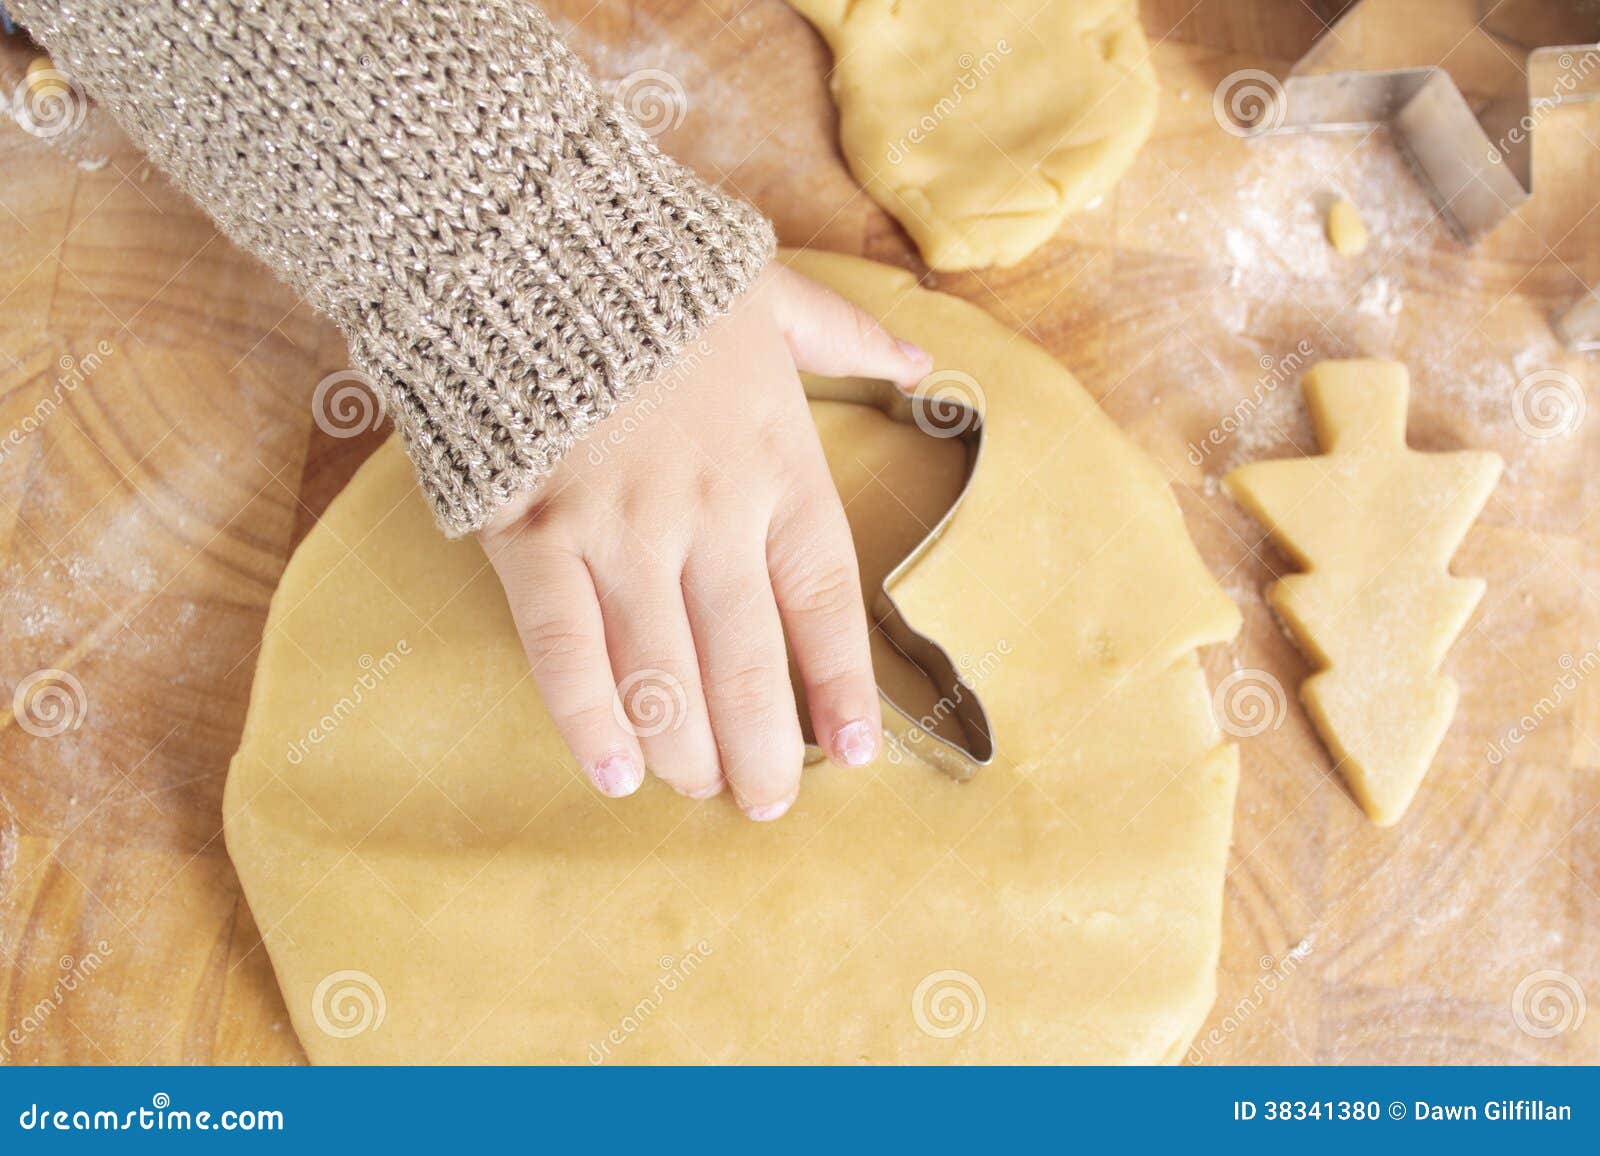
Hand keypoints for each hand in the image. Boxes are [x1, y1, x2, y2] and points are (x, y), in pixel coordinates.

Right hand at [479, 265, 931, 819]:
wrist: (526, 234)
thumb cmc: (655, 272)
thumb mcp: (771, 292)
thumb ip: (849, 338)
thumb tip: (920, 361)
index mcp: (776, 462)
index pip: (826, 602)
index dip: (843, 687)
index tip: (856, 751)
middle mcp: (709, 511)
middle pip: (751, 663)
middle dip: (766, 749)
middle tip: (769, 805)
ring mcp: (619, 528)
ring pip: (665, 674)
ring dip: (689, 748)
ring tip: (700, 790)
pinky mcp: (531, 532)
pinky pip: (566, 651)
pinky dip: (591, 721)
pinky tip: (616, 773)